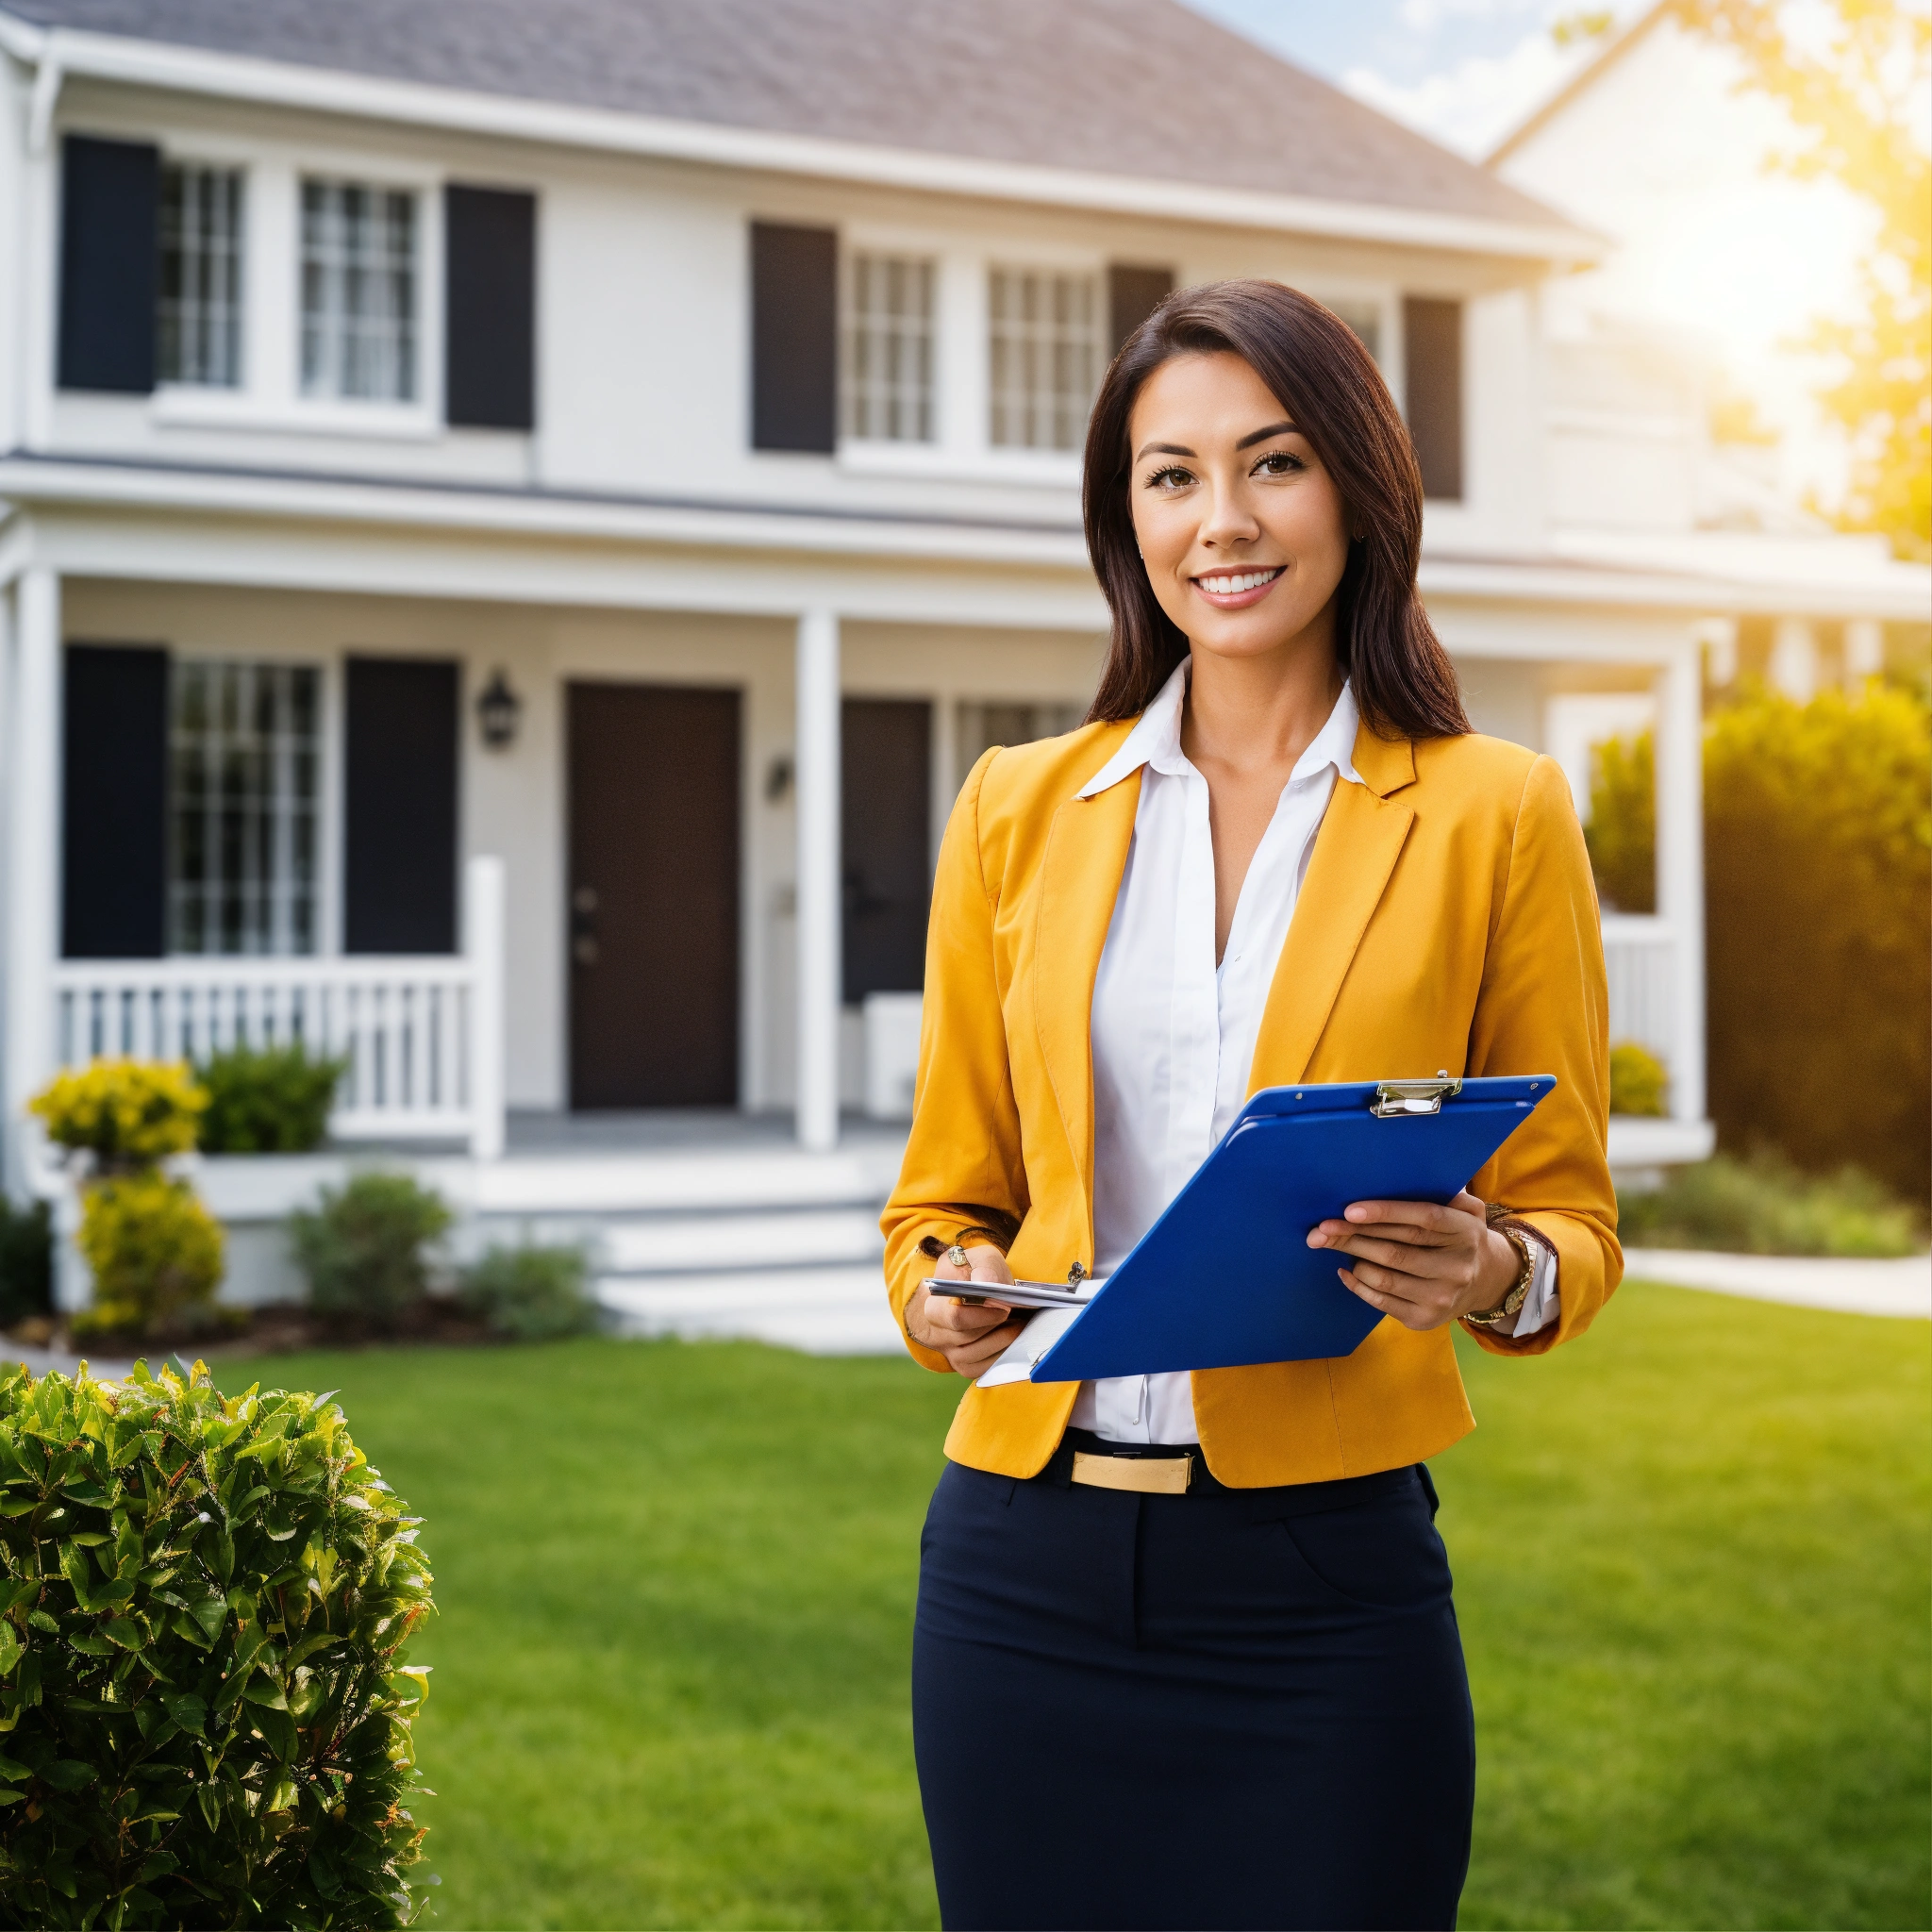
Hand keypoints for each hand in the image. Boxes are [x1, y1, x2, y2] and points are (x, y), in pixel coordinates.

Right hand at [904, 1243, 1025, 1377]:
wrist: (974, 1289)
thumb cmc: (977, 1272)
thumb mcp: (980, 1258)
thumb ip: (984, 1266)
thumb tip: (985, 1283)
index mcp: (933, 1299)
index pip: (953, 1316)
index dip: (981, 1314)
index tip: (1004, 1306)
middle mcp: (934, 1327)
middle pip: (964, 1337)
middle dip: (993, 1326)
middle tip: (1013, 1314)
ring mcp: (946, 1348)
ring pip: (972, 1356)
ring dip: (1001, 1341)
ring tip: (1018, 1325)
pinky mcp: (961, 1364)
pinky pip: (980, 1369)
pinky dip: (1000, 1356)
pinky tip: (1013, 1341)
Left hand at [1306, 1190, 1519, 1331]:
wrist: (1487, 1282)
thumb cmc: (1460, 1236)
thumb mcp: (1467, 1210)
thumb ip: (1447, 1191)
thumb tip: (1412, 1172)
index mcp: (1466, 1232)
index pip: (1423, 1220)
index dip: (1385, 1213)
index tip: (1349, 1210)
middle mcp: (1456, 1267)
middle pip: (1395, 1250)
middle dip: (1353, 1237)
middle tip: (1321, 1227)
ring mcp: (1441, 1296)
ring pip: (1384, 1277)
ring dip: (1353, 1258)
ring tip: (1331, 1243)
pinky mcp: (1424, 1318)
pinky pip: (1381, 1301)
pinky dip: (1357, 1285)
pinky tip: (1344, 1270)